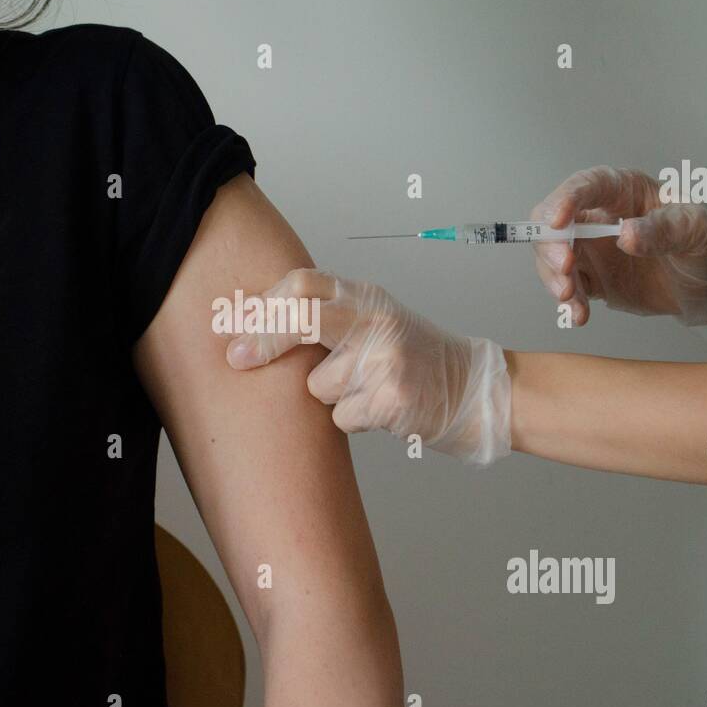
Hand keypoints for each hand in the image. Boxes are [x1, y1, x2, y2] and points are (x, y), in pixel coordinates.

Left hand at [225, 270, 510, 465]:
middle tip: (236, 359)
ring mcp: (386, 356)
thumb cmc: (413, 359)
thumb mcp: (373, 323)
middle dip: (263, 340)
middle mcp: (376, 319)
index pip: (302, 285)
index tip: (233, 327)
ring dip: (330, 398)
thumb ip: (326, 318)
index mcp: (366, 297)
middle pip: (302, 319)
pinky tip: (381, 411)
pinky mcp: (393, 396)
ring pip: (317, 385)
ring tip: (365, 392)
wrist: (473, 391)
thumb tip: (251, 327)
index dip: (263, 306)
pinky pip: (341, 416)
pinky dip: (354, 421)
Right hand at [531, 166, 706, 350]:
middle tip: (565, 269)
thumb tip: (625, 235)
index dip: (565, 200)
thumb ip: (665, 229)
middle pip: (554, 223)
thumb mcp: (700, 229)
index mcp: (624, 191)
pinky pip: (569, 289)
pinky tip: (579, 315)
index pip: (585, 186)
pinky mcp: (596, 281)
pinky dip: (568, 303)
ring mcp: (595, 251)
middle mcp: (601, 217)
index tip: (558, 222)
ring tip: (571, 300)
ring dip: (554, 278)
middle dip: (550, 246)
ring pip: (553, 259)